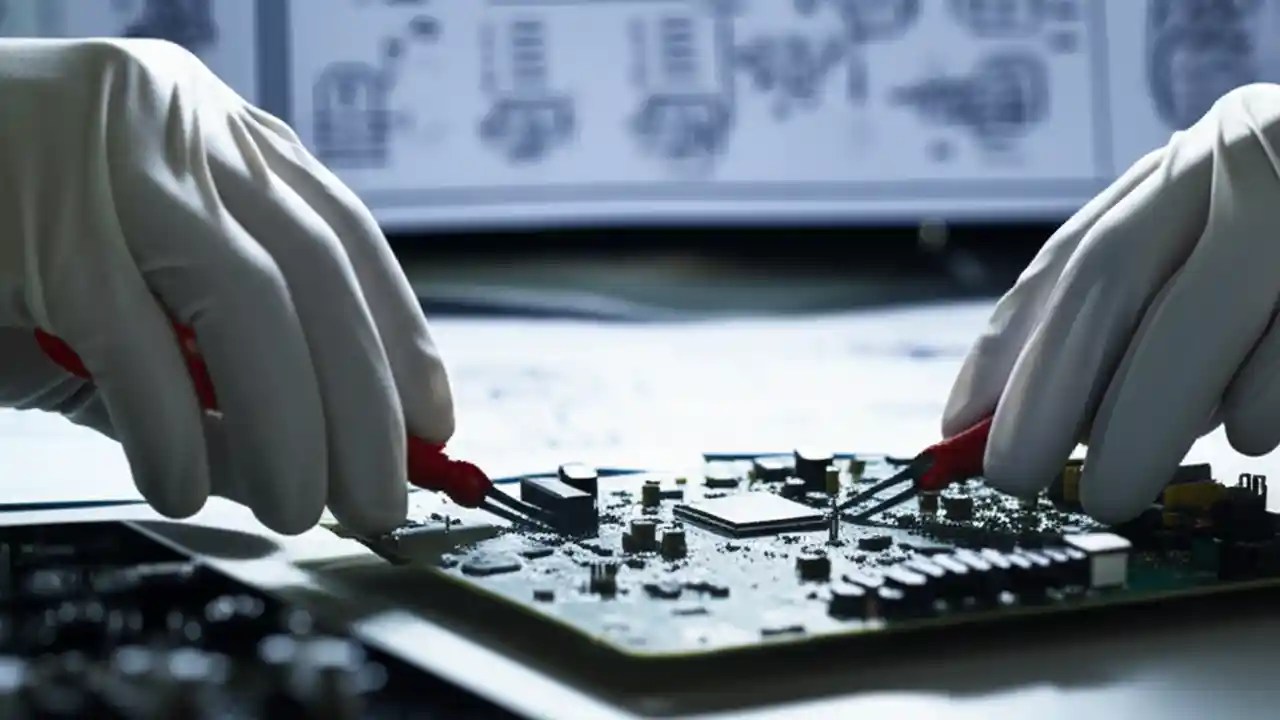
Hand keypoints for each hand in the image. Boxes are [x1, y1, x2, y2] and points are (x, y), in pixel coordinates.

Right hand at [0, 39, 453, 534]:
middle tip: (381, 497)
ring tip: (301, 506)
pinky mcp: (41, 220)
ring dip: (293, 422)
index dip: (401, 335)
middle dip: (366, 403)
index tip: (433, 421)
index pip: (344, 236)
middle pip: (318, 273)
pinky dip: (172, 427)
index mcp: (213, 136)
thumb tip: (310, 461)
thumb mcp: (129, 302)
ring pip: (251, 299)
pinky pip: (137, 340)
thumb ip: (213, 374)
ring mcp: (110, 161)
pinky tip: (184, 485)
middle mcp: (181, 126)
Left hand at [943, 83, 1279, 523]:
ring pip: (1195, 322)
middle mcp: (1250, 160)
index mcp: (1199, 164)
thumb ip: (1161, 303)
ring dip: (1143, 416)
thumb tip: (1062, 409)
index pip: (1076, 261)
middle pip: (1114, 285)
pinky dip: (1263, 397)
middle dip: (1052, 393)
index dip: (1008, 346)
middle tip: (1014, 476)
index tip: (960, 420)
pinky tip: (1247, 437)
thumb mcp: (1231, 242)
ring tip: (1117, 484)